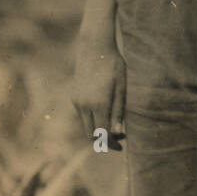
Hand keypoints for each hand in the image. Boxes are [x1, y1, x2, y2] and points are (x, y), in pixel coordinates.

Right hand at [71, 33, 125, 150]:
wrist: (94, 48)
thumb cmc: (113, 65)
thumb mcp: (121, 87)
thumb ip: (119, 110)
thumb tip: (118, 132)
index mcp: (99, 104)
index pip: (103, 134)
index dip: (112, 144)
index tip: (121, 147)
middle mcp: (84, 105)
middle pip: (92, 134)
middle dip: (104, 141)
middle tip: (119, 139)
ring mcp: (77, 101)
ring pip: (86, 126)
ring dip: (98, 131)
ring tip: (114, 125)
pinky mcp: (74, 97)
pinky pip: (84, 115)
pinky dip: (93, 120)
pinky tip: (105, 112)